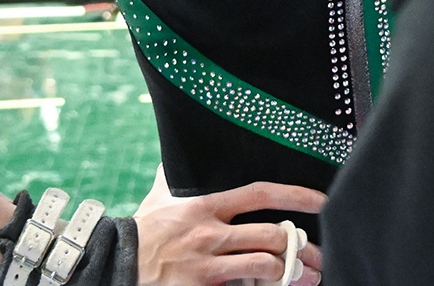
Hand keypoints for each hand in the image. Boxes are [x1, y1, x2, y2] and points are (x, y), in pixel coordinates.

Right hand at [134, 166, 323, 285]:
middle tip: (318, 255)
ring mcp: (206, 264)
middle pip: (271, 235)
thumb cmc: (141, 233)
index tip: (321, 201)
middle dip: (302, 247)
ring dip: (292, 274)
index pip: (260, 194)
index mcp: (205, 206)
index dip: (296, 196)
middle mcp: (209, 233)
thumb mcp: (157, 200)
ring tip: (307, 278)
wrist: (112, 265)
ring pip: (265, 266)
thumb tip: (171, 159)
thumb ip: (171, 180)